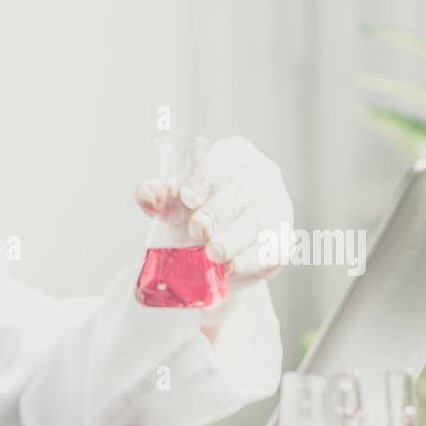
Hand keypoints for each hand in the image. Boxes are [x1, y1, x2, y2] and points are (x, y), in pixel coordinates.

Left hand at [135, 136, 293, 295]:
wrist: (220, 250)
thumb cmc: (199, 211)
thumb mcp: (177, 201)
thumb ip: (161, 195)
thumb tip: (145, 193)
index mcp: (235, 157)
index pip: (224, 160)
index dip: (205, 177)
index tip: (187, 197)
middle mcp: (261, 178)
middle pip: (243, 191)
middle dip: (219, 210)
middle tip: (198, 229)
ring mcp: (276, 210)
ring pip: (258, 222)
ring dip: (234, 239)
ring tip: (214, 253)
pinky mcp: (280, 242)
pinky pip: (269, 250)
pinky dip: (248, 260)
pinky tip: (231, 268)